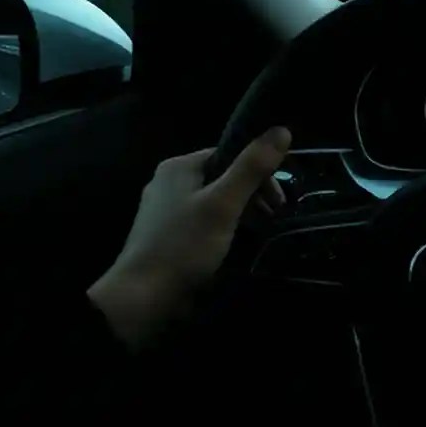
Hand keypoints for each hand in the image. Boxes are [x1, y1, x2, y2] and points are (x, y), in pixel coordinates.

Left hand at [88, 127, 291, 349]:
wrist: (142, 297)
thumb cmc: (184, 245)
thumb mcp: (223, 204)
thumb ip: (252, 167)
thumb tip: (282, 129)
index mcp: (178, 166)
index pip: (228, 154)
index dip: (259, 174)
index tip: (279, 202)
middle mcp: (168, 182)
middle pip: (222, 178)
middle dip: (251, 196)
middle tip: (272, 219)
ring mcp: (164, 211)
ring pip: (213, 202)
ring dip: (239, 214)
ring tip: (257, 234)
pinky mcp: (165, 236)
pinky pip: (201, 222)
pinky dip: (221, 229)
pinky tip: (231, 247)